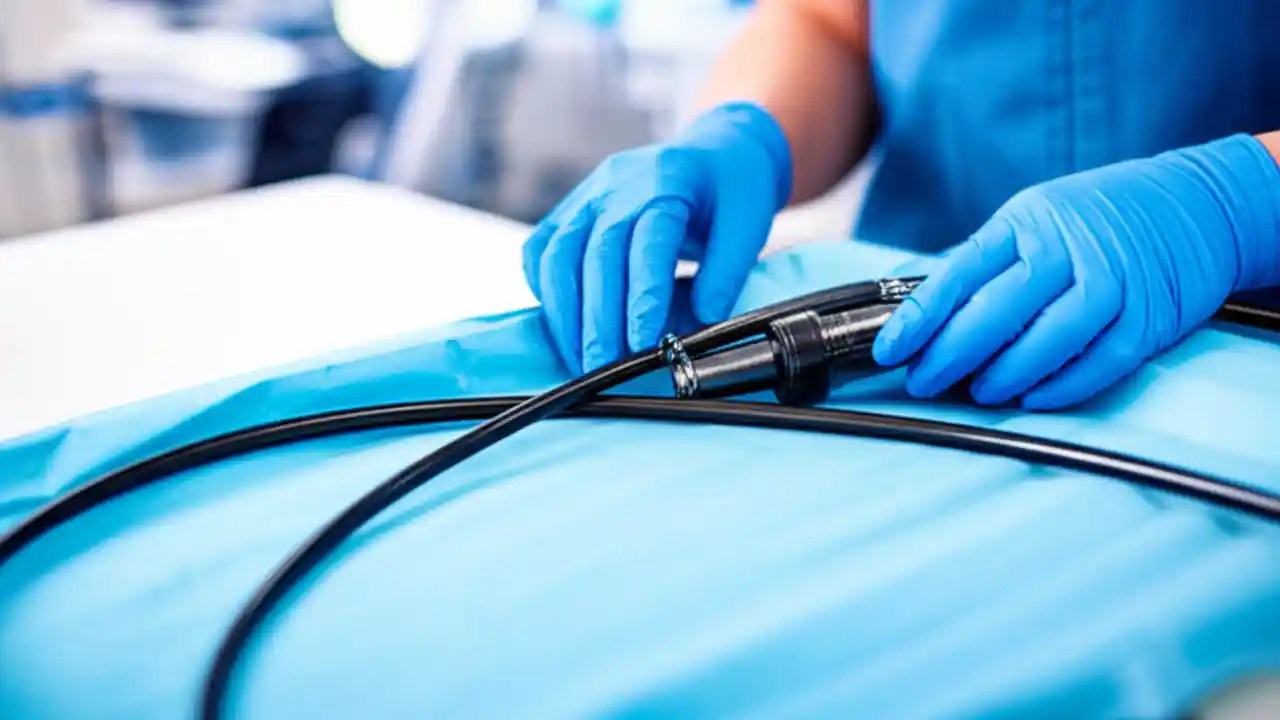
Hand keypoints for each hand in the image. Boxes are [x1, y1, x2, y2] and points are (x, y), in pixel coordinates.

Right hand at [522, 102, 791, 371]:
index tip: (644, 342)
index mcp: (668, 181)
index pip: (648, 242)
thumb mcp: (749, 223)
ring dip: (564, 313)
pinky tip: (563, 325)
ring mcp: (588, 195)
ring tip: (581, 359)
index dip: (642, 295)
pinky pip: (541, 250)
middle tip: (603, 366)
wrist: (714, 150)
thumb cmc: (733, 189)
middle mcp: (618, 184)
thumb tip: (701, 319)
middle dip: (597, 318)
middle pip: (595, 253)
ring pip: (556, 253)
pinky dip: (546, 291)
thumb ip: (727, 272)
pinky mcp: (570, 210)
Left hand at [873, 134, 1279, 409]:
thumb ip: (977, 259)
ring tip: (977, 393)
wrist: (1200, 203)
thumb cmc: (1099, 216)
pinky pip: (1101, 359)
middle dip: (950, 353)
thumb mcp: (1033, 218)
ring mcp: (1113, 281)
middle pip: (997, 308)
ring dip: (1006, 373)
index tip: (890, 350)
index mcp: (1026, 222)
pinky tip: (1032, 398)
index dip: (919, 316)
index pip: (960, 271)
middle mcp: (1068, 247)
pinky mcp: (1149, 315)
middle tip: (922, 383)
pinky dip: (1062, 384)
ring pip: (1049, 336)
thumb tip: (908, 290)